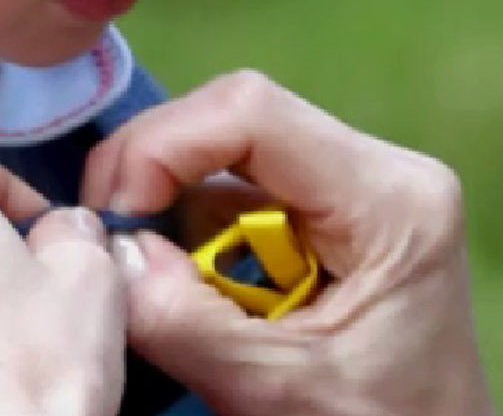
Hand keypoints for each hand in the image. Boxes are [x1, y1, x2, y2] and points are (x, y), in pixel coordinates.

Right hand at [80, 71, 494, 415]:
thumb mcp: (279, 391)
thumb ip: (187, 320)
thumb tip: (110, 251)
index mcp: (392, 200)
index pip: (254, 114)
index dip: (163, 146)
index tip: (113, 217)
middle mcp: (382, 174)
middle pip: (236, 121)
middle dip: (157, 174)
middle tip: (110, 246)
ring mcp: (357, 192)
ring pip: (228, 155)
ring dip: (173, 211)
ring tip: (149, 283)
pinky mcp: (330, 218)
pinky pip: (238, 195)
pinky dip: (193, 236)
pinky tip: (187, 290)